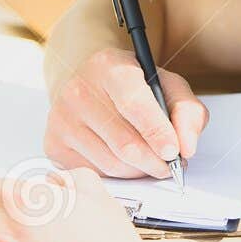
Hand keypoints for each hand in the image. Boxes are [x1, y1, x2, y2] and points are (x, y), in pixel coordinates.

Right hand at [44, 47, 208, 179]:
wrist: (90, 84)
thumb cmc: (133, 86)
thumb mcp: (167, 86)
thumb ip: (187, 112)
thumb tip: (186, 147)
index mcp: (108, 66)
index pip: (133, 103)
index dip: (156, 131)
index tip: (174, 152)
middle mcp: (78, 90)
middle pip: (124, 143)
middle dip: (155, 161)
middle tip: (170, 165)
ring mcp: (61, 118)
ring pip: (112, 164)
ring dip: (138, 170)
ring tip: (148, 159)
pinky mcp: (53, 143)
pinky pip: (95, 174)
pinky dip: (116, 174)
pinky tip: (122, 158)